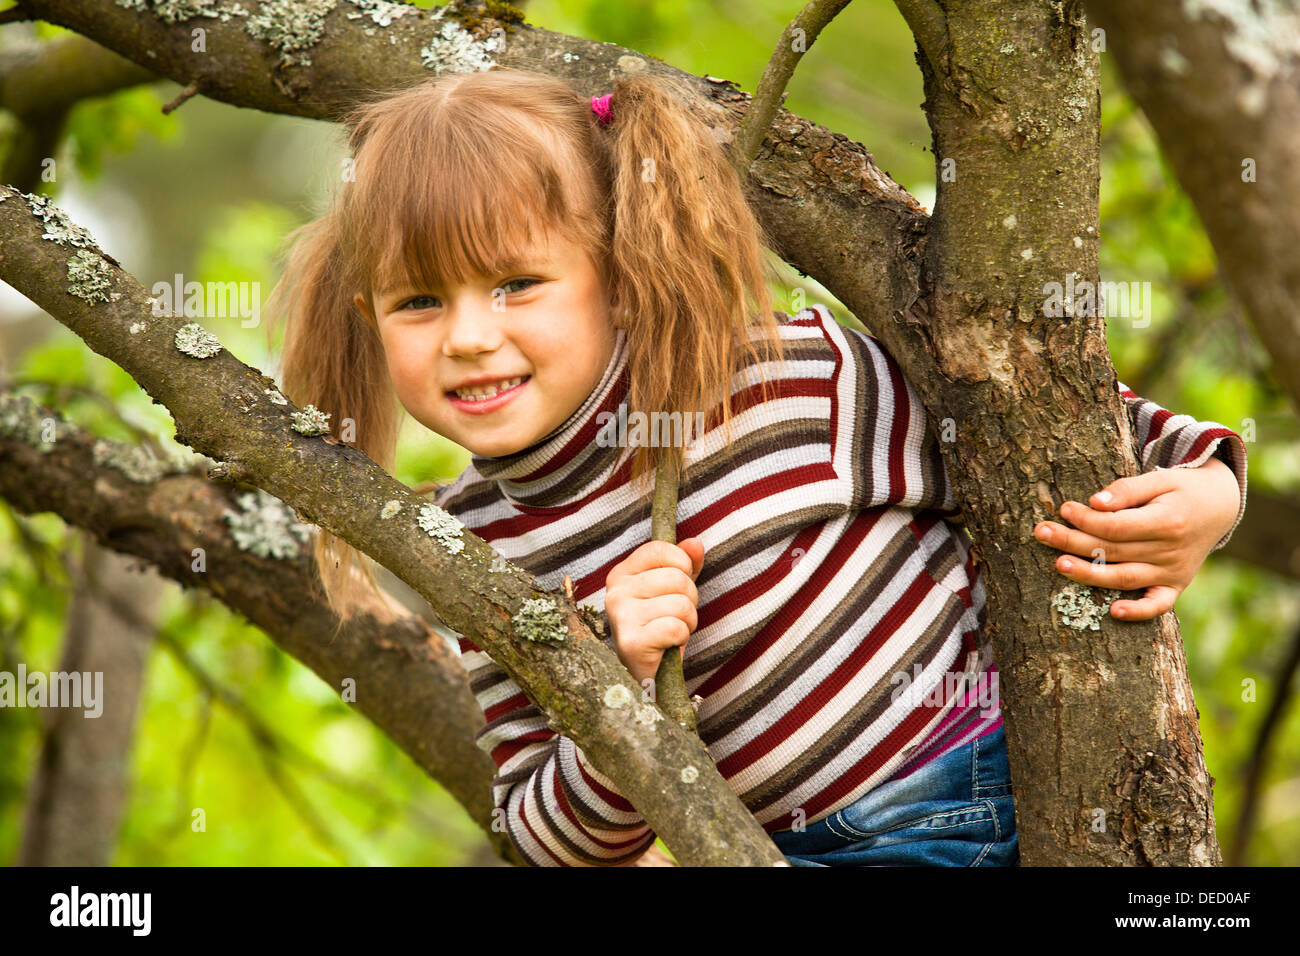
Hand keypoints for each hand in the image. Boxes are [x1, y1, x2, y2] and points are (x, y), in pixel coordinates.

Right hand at [604, 537, 705, 685]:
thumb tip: (695, 543)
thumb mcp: (674, 591)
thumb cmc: (661, 628)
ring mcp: (620, 617)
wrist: (649, 676)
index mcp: (621, 574)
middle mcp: (615, 592)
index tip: (679, 585)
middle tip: (675, 616)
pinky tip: (667, 645)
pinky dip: (681, 637)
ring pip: (680, 603)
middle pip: (676, 577)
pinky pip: (676, 627)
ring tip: (671, 631)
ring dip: (687, 620)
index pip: (659, 550)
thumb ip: (684, 565)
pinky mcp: (630, 642)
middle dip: (689, 599)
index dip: (682, 565)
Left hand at [1032, 457, 1239, 621]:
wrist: (1220, 506)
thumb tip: (1094, 502)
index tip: (1064, 508)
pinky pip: (1158, 605)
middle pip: (1113, 551)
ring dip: (1089, 575)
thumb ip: (1127, 490)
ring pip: (1124, 578)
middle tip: (1042, 532)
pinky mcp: (1176, 585)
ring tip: (1059, 565)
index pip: (1116, 526)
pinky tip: (1113, 612)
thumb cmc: (1183, 489)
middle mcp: (1170, 551)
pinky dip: (1139, 612)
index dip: (1087, 519)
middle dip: (1073, 542)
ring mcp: (1173, 572)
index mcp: (1167, 522)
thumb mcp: (1160, 479)